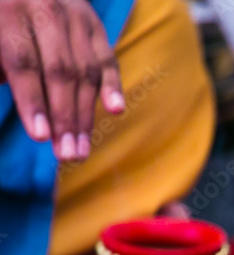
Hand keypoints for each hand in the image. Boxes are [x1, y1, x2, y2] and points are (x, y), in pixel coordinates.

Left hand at [0, 0, 124, 159]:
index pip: (24, 62)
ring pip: (86, 70)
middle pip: (60, 71)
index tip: (41, 138)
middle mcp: (45, 8)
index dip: (33, 101)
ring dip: (86, 114)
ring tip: (81, 149)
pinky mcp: (94, 24)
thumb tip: (21, 105)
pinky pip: (107, 58)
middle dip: (65, 117)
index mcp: (8, 11)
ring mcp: (74, 14)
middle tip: (67, 154)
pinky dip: (113, 86)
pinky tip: (116, 110)